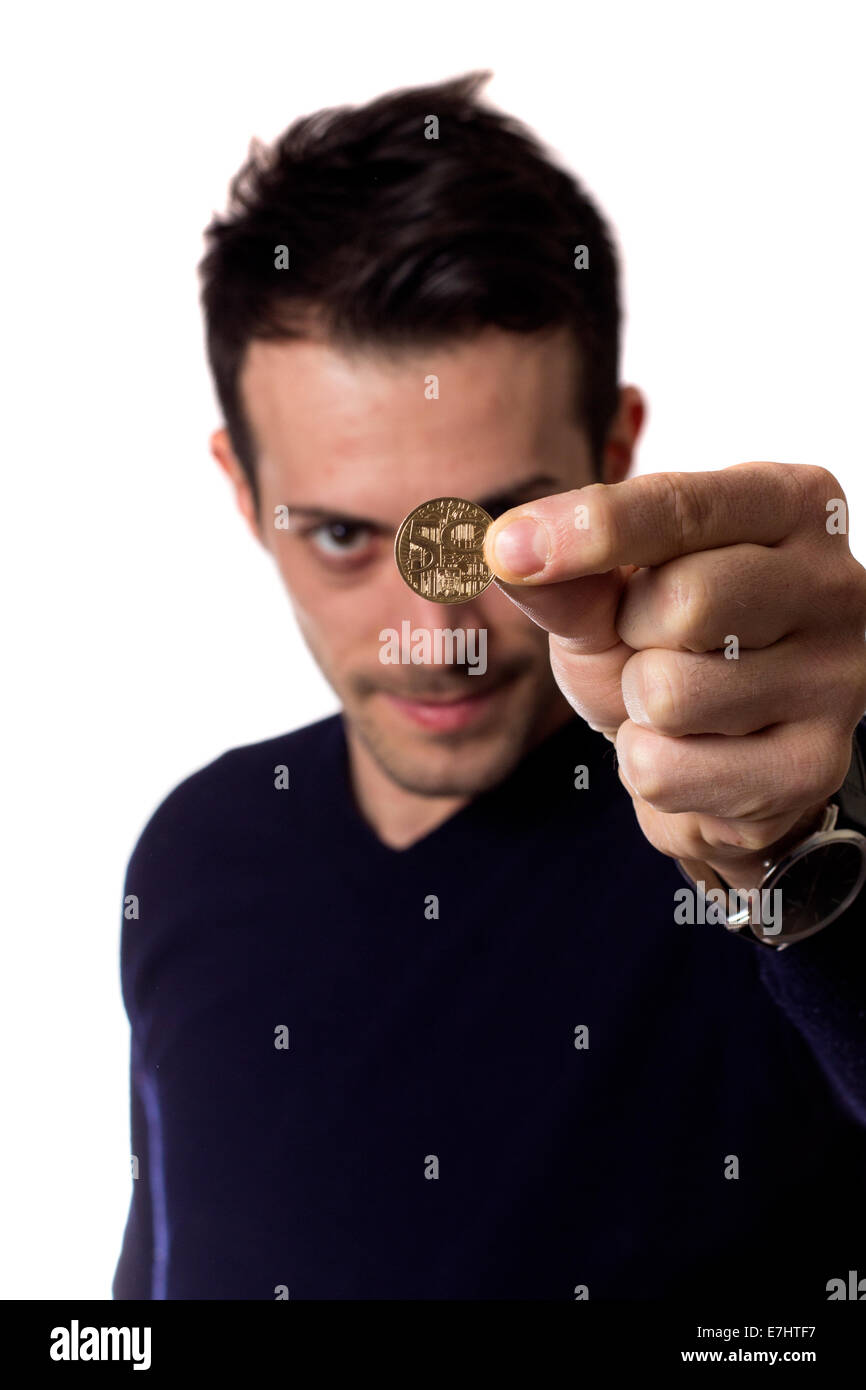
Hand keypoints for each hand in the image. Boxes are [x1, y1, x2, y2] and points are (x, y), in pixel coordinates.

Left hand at [483, 462, 865, 891]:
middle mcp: (835, 584)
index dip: (590, 528)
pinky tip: (692, 755)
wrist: (721, 755)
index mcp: (792, 506)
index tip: (509, 546)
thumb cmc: (666, 647)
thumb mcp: (607, 596)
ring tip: (677, 704)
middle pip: (686, 601)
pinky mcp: (814, 767)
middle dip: (632, 635)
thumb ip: (566, 574)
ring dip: (637, 709)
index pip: (683, 507)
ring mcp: (838, 680)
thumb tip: (507, 548)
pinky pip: (668, 771)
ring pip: (672, 694)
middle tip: (653, 646)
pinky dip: (647, 769)